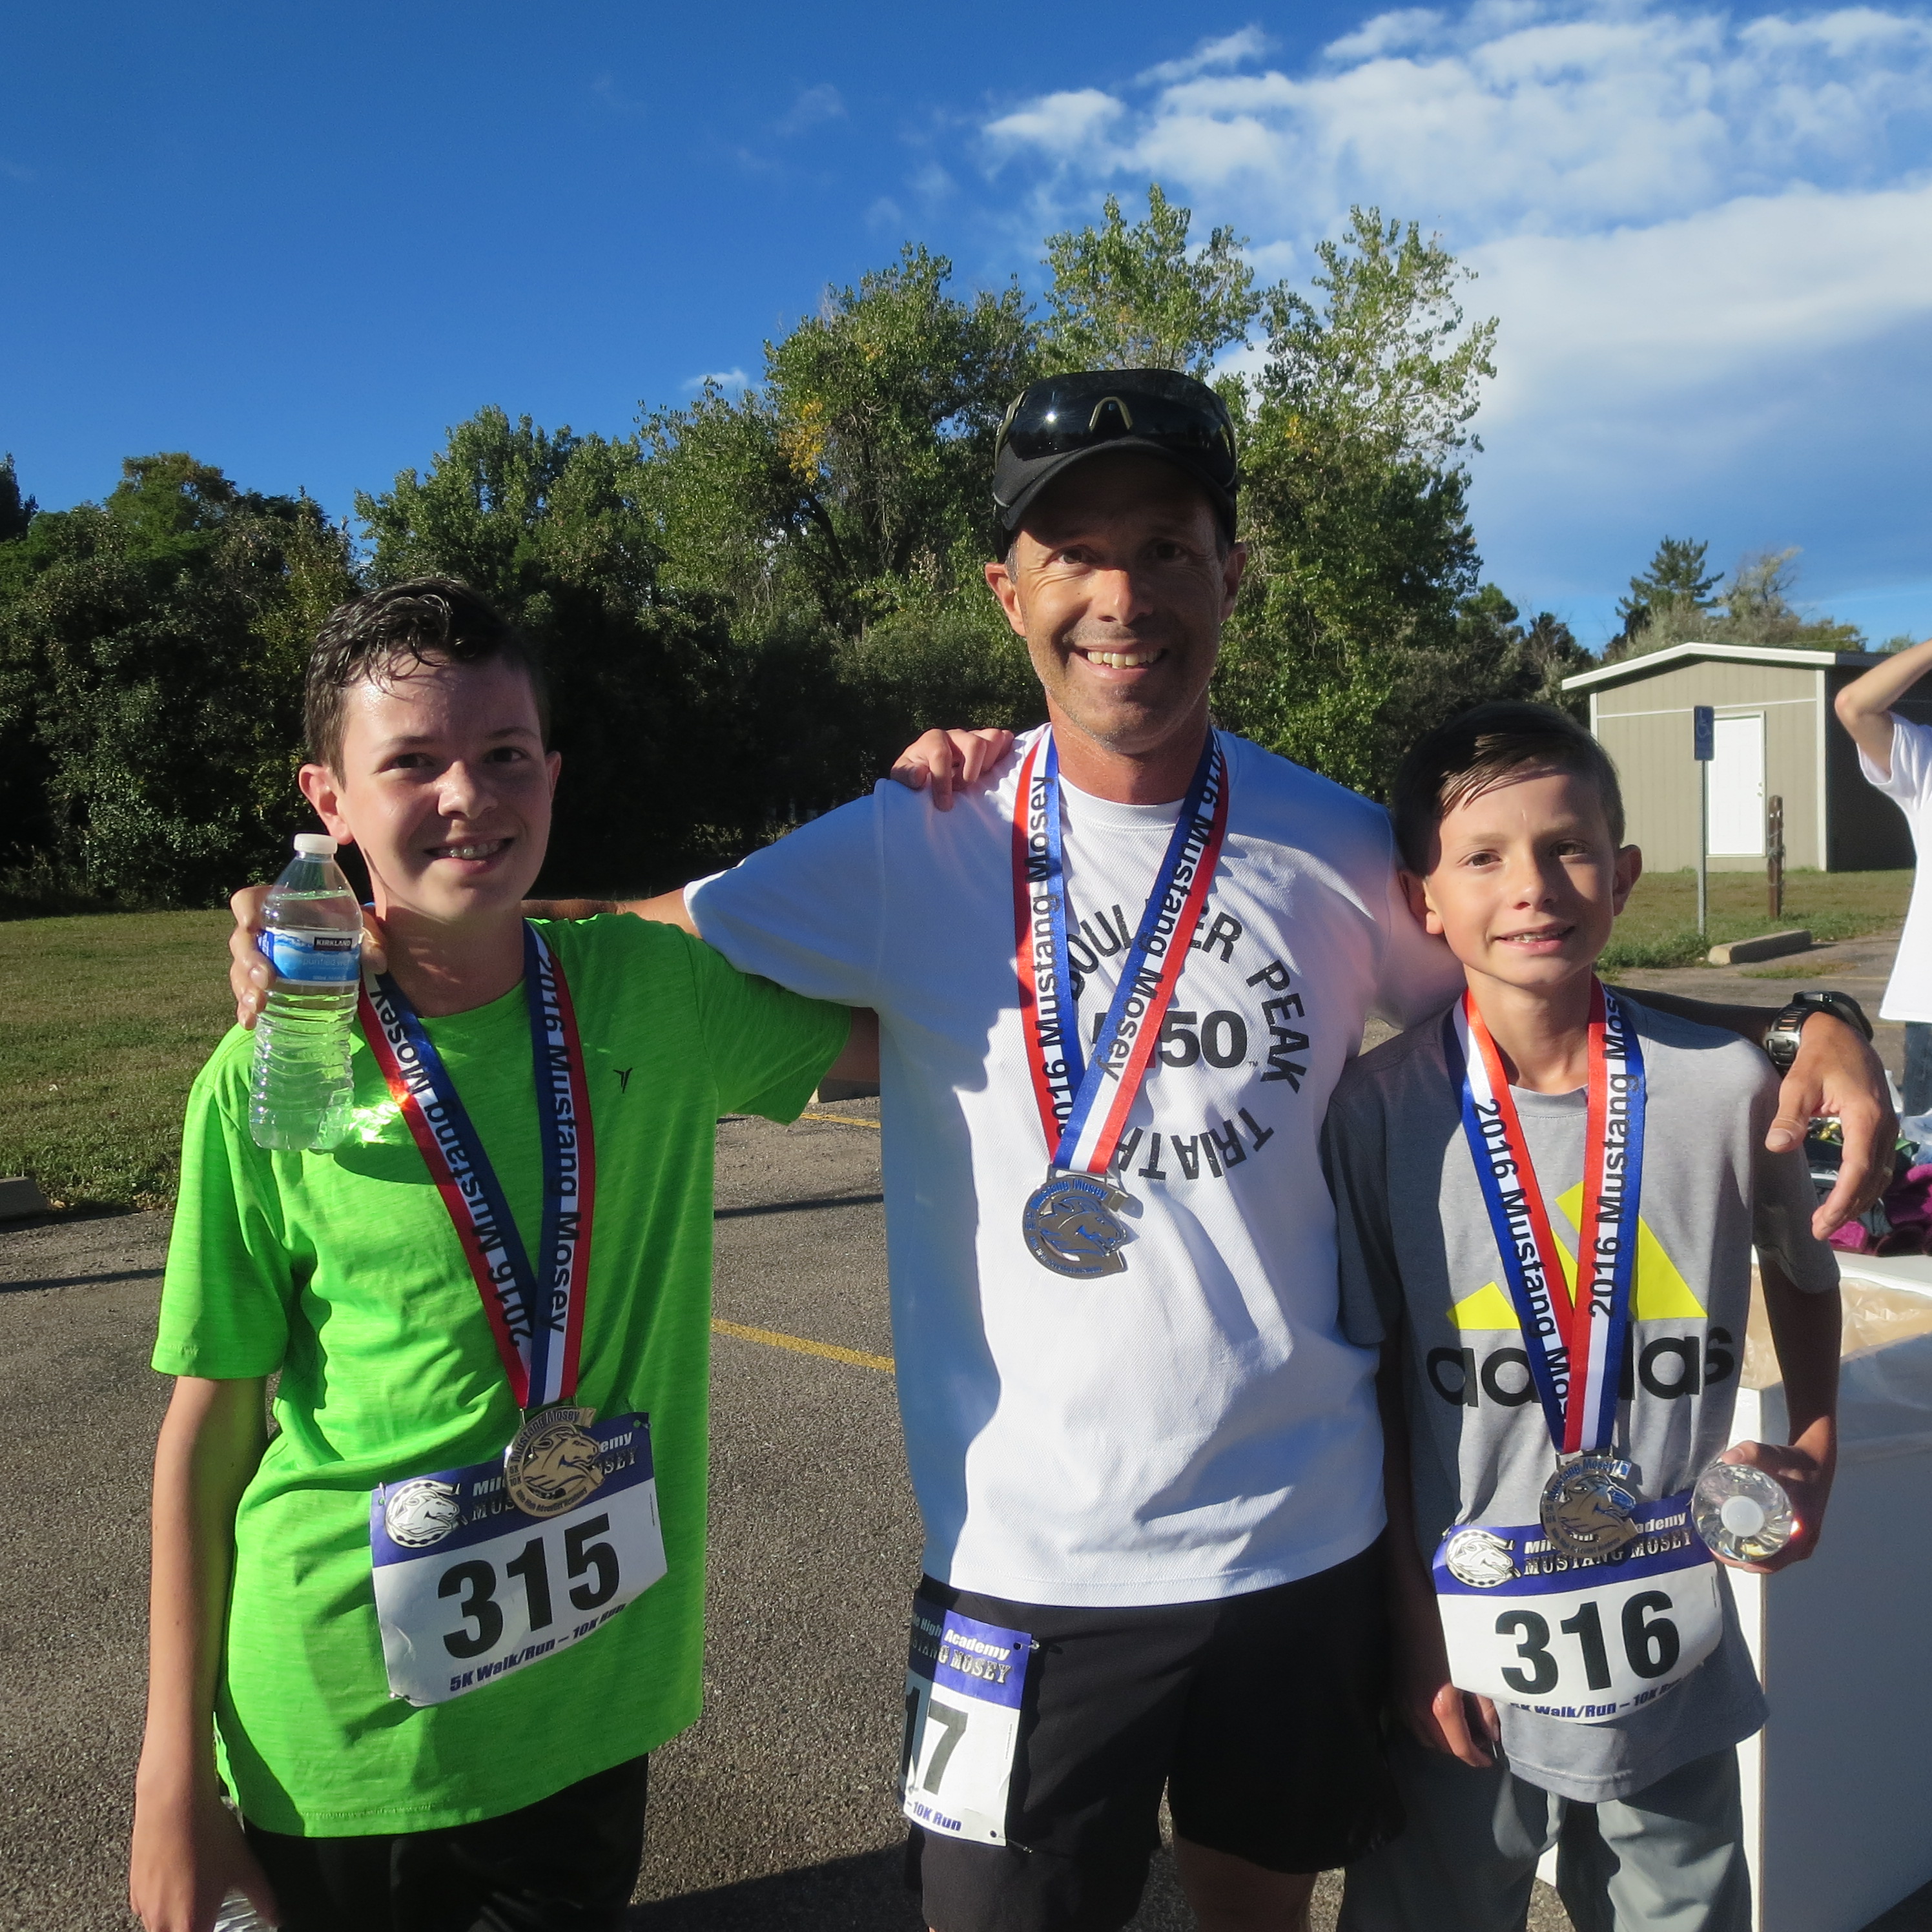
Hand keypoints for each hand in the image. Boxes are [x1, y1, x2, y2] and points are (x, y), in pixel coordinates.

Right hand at [130, 1781, 278, 1931]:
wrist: (173, 1804)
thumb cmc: (211, 1837)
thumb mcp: (245, 1867)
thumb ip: (263, 1898)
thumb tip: (277, 1918)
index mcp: (190, 1925)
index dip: (209, 1930)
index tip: (217, 1921)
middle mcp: (160, 1925)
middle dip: (193, 1927)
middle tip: (208, 1912)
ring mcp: (142, 1908)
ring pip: (159, 1927)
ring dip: (174, 1920)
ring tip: (193, 1895)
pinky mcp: (132, 1890)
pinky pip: (147, 1910)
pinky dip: (160, 1905)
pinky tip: (175, 1881)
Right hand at [228, 885, 386, 1029]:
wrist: (344, 952)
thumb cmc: (345, 930)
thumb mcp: (360, 927)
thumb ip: (371, 937)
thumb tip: (378, 962)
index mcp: (280, 908)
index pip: (250, 900)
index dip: (246, 909)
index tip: (252, 925)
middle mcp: (263, 933)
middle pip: (241, 942)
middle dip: (249, 962)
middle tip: (266, 980)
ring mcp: (259, 960)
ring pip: (240, 971)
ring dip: (245, 988)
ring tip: (258, 1006)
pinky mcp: (262, 985)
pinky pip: (247, 995)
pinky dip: (246, 1009)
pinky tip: (250, 1022)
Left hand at [887, 728, 1014, 809]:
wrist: (927, 771)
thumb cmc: (914, 775)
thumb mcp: (902, 777)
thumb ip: (906, 775)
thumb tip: (920, 775)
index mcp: (933, 740)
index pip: (942, 755)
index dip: (943, 782)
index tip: (944, 805)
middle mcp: (956, 735)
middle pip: (975, 743)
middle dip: (970, 772)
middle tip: (961, 789)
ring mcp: (975, 737)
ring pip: (994, 737)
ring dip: (989, 763)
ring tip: (978, 779)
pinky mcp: (990, 743)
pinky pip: (1006, 739)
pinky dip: (1006, 753)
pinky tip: (995, 771)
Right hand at [1390, 1588, 1497, 1769]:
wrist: (1414, 1611)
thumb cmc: (1451, 1637)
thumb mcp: (1476, 1674)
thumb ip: (1484, 1710)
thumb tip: (1491, 1736)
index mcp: (1442, 1708)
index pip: (1460, 1749)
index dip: (1477, 1759)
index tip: (1490, 1761)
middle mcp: (1420, 1712)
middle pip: (1441, 1748)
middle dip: (1461, 1752)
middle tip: (1479, 1744)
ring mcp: (1404, 1704)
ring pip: (1424, 1738)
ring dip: (1443, 1742)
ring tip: (1461, 1733)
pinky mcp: (1395, 1694)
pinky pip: (1411, 1725)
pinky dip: (1427, 1730)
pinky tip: (1439, 1719)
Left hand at [1712, 1438, 1834, 1573]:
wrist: (1818, 1460)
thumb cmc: (1797, 1461)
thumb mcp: (1774, 1454)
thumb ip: (1751, 1452)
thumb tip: (1727, 1459)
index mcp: (1803, 1527)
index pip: (1778, 1558)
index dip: (1752, 1562)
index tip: (1726, 1555)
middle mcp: (1806, 1538)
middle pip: (1773, 1561)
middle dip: (1744, 1558)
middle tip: (1717, 1548)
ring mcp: (1803, 1538)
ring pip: (1775, 1556)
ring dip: (1751, 1554)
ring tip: (1723, 1545)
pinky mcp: (1799, 1533)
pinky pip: (1779, 1549)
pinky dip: (1761, 1548)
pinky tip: (1740, 1539)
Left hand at [1765, 1013, 1896, 1237]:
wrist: (1839, 1036)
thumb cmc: (1816, 1060)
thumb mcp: (1797, 1085)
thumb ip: (1790, 1117)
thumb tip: (1776, 1147)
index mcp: (1866, 1116)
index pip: (1858, 1169)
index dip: (1843, 1199)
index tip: (1824, 1221)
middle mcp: (1884, 1126)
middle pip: (1872, 1179)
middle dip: (1848, 1208)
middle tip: (1820, 1230)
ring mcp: (1887, 1127)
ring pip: (1879, 1175)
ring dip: (1857, 1201)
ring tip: (1829, 1222)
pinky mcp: (1882, 1127)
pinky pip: (1878, 1164)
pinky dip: (1864, 1186)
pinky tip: (1846, 1199)